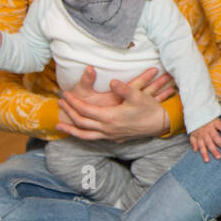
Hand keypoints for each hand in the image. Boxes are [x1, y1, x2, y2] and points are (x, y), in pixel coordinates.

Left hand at [57, 66, 172, 139]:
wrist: (160, 124)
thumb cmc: (149, 108)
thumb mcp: (138, 95)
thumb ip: (123, 88)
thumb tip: (113, 81)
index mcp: (109, 117)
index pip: (85, 110)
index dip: (73, 102)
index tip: (65, 94)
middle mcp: (107, 128)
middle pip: (81, 122)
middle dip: (69, 112)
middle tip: (60, 102)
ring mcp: (111, 135)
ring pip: (86, 135)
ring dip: (71, 130)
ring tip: (60, 126)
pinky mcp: (116, 139)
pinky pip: (94, 138)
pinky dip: (84, 135)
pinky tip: (82, 131)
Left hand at [188, 117, 220, 161]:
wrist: (197, 110)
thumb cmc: (196, 123)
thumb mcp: (192, 132)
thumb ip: (193, 141)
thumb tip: (195, 150)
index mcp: (199, 136)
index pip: (201, 147)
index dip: (204, 154)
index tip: (207, 161)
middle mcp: (204, 133)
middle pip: (209, 143)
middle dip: (214, 151)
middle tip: (219, 157)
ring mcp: (210, 127)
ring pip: (215, 136)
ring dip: (220, 143)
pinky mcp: (215, 121)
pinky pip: (219, 125)